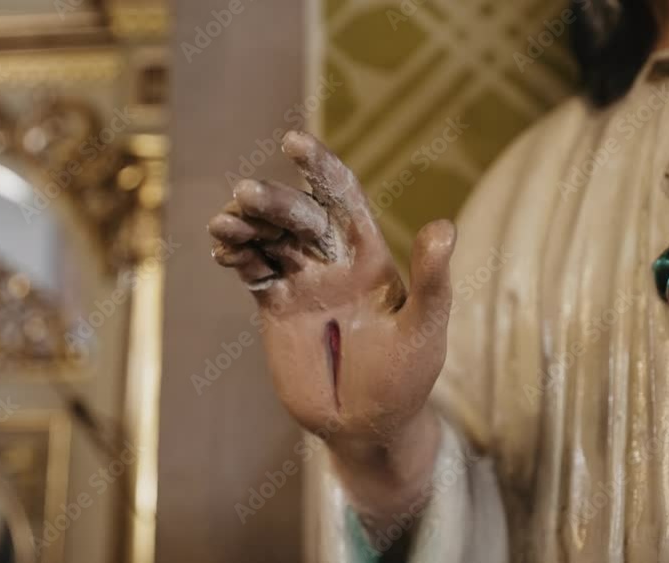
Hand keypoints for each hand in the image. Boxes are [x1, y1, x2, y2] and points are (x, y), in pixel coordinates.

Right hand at [208, 131, 455, 517]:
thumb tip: (445, 227)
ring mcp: (302, 281)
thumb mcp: (425, 329)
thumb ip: (432, 280)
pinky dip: (237, 258)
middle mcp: (332, 258)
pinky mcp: (276, 307)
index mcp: (368, 252)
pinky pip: (253, 272)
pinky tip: (224, 251)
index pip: (341, 196)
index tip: (293, 141)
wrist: (369, 423)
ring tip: (223, 227)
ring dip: (244, 227)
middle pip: (297, 215)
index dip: (319, 167)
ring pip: (268, 239)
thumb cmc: (408, 376)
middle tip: (244, 195)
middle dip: (272, 202)